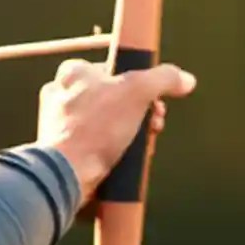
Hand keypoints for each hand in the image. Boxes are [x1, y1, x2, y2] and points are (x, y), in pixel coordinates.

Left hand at [38, 59, 195, 201]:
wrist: (66, 174)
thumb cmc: (96, 127)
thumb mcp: (138, 91)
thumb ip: (164, 79)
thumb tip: (186, 79)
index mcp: (74, 73)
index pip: (116, 70)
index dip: (141, 84)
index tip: (155, 101)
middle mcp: (61, 95)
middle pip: (114, 99)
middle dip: (140, 114)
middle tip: (153, 126)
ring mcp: (59, 125)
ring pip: (106, 124)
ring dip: (130, 135)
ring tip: (141, 147)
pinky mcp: (62, 151)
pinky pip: (96, 145)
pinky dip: (113, 152)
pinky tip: (125, 161)